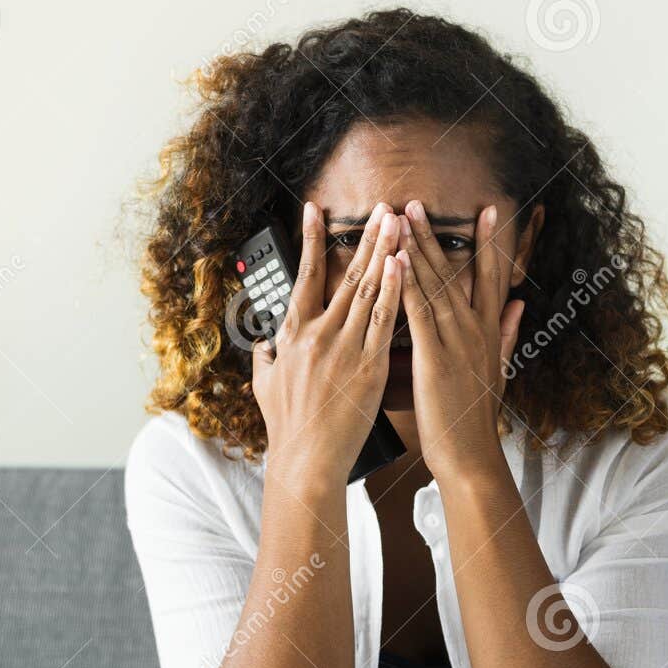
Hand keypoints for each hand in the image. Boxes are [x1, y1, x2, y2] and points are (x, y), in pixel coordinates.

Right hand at [252, 202, 401, 489]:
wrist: (306, 459)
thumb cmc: (287, 426)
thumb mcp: (264, 385)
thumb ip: (267, 358)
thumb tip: (266, 343)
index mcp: (291, 333)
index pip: (303, 275)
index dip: (310, 239)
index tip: (315, 209)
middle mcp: (316, 333)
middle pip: (345, 275)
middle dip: (364, 238)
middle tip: (381, 208)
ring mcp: (343, 348)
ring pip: (367, 290)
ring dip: (384, 253)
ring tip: (397, 224)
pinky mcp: (368, 367)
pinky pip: (384, 321)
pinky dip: (395, 291)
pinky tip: (403, 266)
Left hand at [396, 200, 525, 481]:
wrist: (470, 453)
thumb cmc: (477, 417)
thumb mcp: (499, 370)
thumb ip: (508, 334)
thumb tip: (520, 305)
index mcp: (490, 333)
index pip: (491, 278)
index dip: (488, 244)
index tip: (486, 212)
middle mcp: (475, 331)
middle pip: (457, 274)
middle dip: (435, 237)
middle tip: (417, 204)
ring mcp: (456, 343)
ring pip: (435, 287)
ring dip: (416, 251)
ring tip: (400, 219)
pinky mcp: (434, 358)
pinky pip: (418, 314)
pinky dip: (406, 286)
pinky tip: (394, 262)